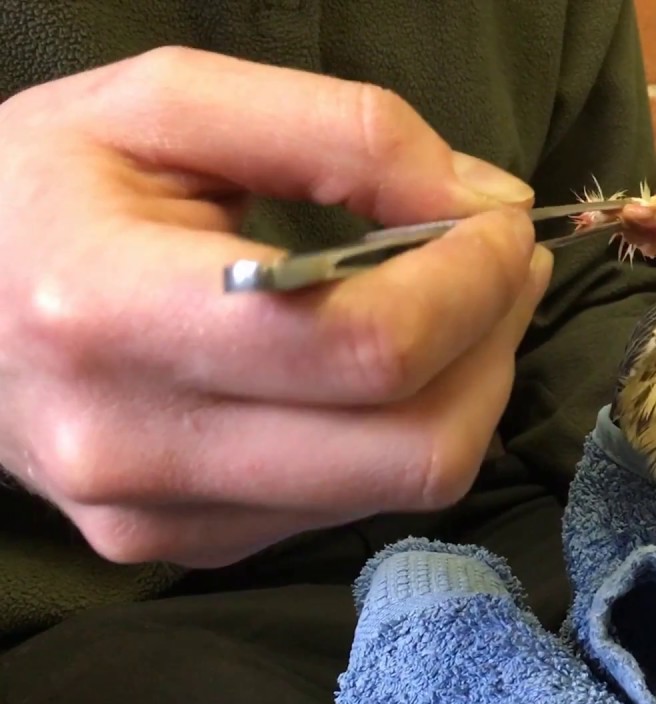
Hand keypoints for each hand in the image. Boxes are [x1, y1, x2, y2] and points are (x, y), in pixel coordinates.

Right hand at [0, 47, 550, 567]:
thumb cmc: (46, 186)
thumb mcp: (169, 103)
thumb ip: (340, 130)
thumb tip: (480, 201)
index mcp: (111, 310)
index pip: (364, 341)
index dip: (472, 281)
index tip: (499, 221)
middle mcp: (134, 445)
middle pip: (414, 443)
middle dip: (497, 338)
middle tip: (506, 259)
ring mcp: (162, 516)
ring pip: (407, 485)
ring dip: (472, 383)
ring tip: (462, 297)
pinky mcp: (190, 545)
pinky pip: (359, 500)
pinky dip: (407, 424)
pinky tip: (384, 359)